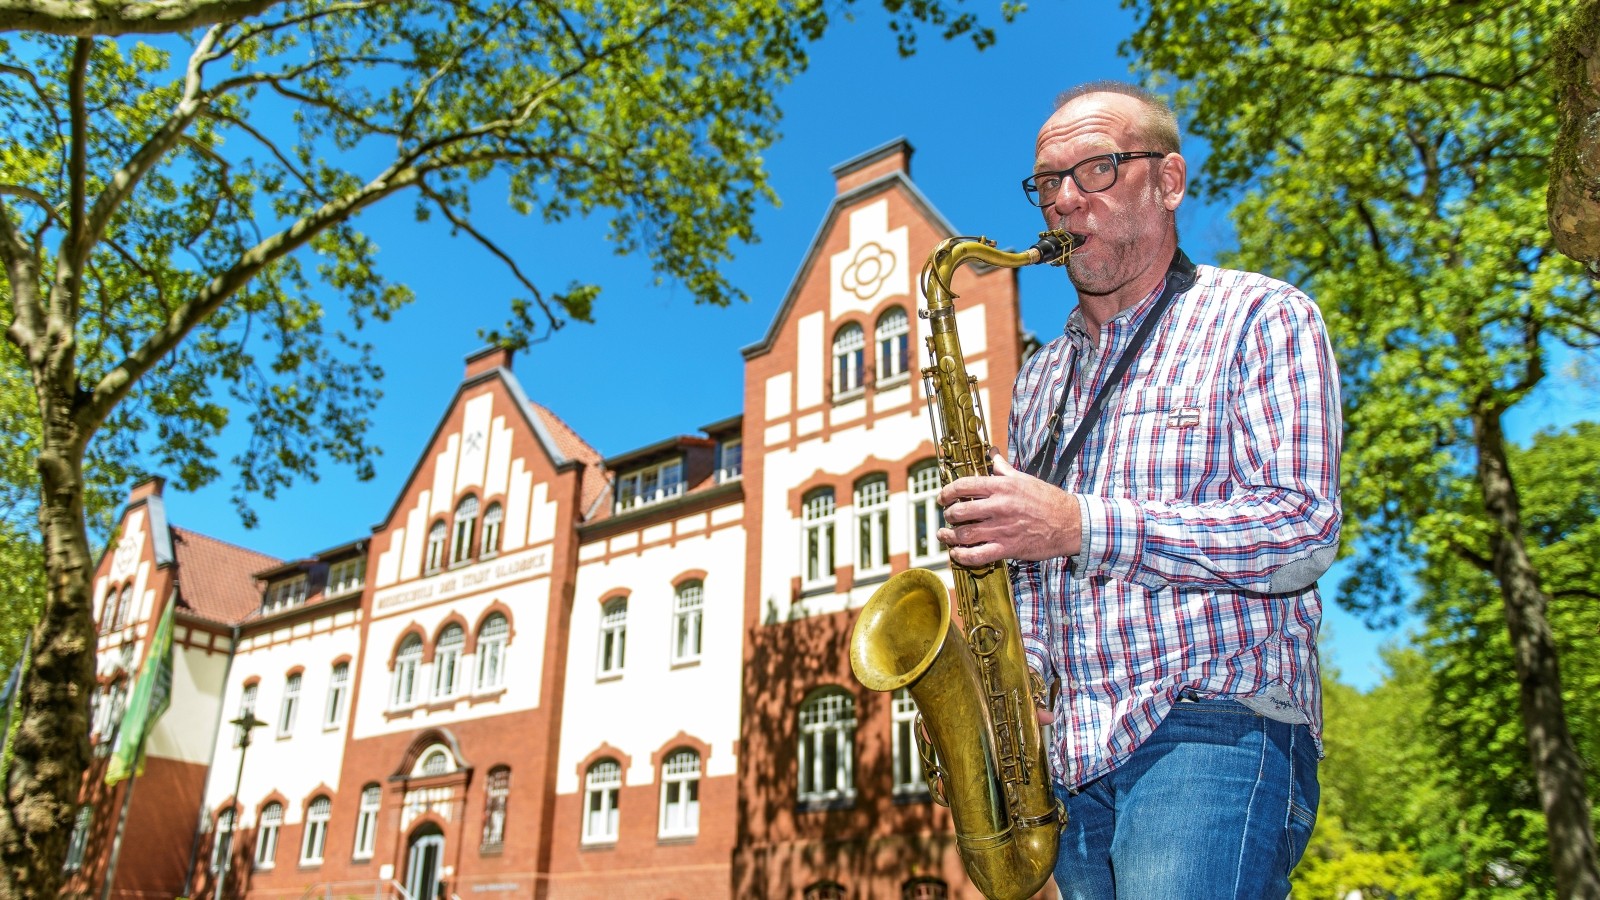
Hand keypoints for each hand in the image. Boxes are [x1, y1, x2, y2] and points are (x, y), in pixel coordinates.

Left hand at [936, 455, 1081, 566]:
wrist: (1070, 523)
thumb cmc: (1048, 500)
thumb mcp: (1024, 479)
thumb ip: (1003, 469)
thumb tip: (992, 455)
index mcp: (1002, 487)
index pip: (964, 486)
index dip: (947, 492)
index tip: (943, 497)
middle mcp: (999, 507)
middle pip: (960, 511)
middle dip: (949, 515)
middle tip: (948, 516)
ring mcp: (1002, 529)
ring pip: (965, 534)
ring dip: (950, 536)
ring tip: (945, 535)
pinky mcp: (1008, 548)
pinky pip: (978, 555)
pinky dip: (962, 556)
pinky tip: (956, 553)